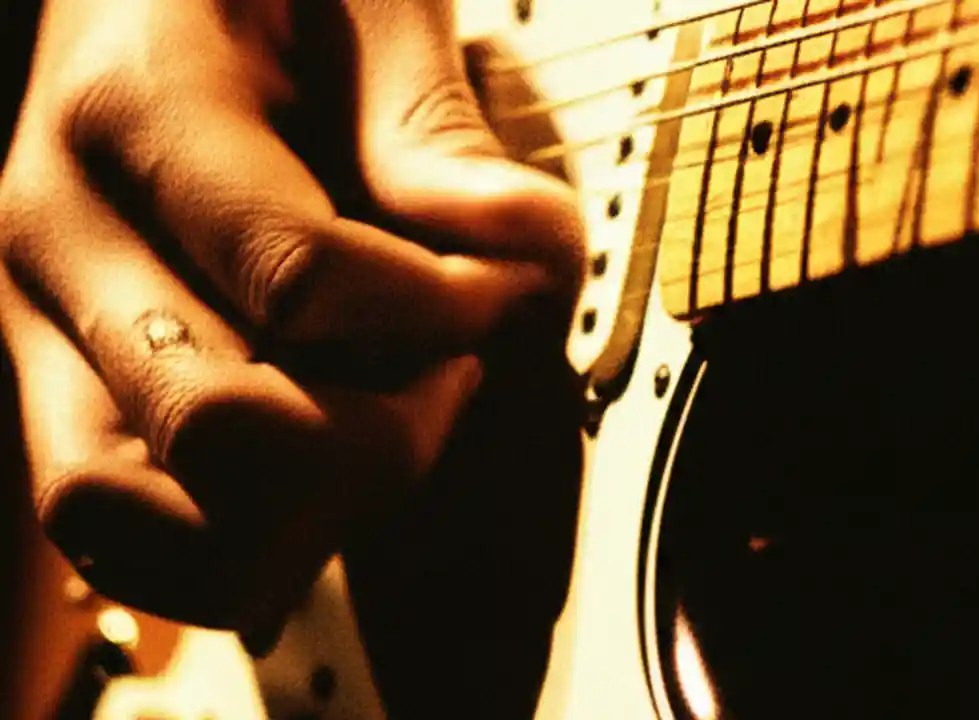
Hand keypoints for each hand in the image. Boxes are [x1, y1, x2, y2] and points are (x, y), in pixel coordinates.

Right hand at [0, 0, 583, 639]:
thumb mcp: (368, 1)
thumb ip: (436, 128)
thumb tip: (527, 249)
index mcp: (130, 113)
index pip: (300, 277)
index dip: (447, 305)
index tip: (514, 281)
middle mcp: (58, 238)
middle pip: (219, 430)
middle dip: (385, 431)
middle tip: (454, 372)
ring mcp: (47, 328)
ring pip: (137, 525)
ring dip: (304, 515)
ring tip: (389, 431)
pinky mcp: (69, 387)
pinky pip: (130, 535)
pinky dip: (247, 539)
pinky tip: (331, 461)